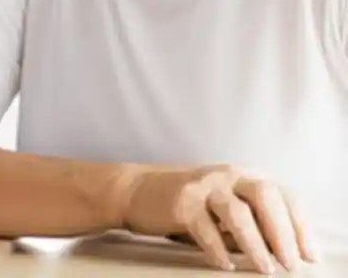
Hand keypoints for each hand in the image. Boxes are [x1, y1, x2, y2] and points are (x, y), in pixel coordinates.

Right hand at [122, 165, 317, 272]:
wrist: (136, 191)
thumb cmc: (188, 204)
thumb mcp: (225, 208)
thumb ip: (251, 224)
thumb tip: (282, 252)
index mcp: (245, 176)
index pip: (284, 196)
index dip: (300, 226)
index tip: (309, 254)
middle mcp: (227, 176)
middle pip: (266, 198)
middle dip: (283, 233)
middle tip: (291, 263)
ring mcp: (203, 187)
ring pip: (238, 213)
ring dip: (256, 244)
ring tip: (265, 269)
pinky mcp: (181, 202)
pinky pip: (205, 228)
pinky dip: (218, 250)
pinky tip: (225, 264)